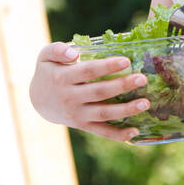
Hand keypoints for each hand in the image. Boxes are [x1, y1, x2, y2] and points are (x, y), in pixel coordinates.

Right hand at [28, 41, 154, 141]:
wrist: (37, 100)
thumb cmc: (48, 72)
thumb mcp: (45, 57)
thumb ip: (57, 50)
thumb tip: (75, 53)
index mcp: (62, 78)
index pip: (88, 72)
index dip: (107, 66)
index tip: (126, 61)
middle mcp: (70, 98)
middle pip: (100, 92)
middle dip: (122, 86)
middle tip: (142, 78)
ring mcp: (77, 114)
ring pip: (104, 114)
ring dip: (126, 110)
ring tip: (146, 103)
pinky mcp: (82, 125)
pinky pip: (102, 131)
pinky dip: (118, 134)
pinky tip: (135, 131)